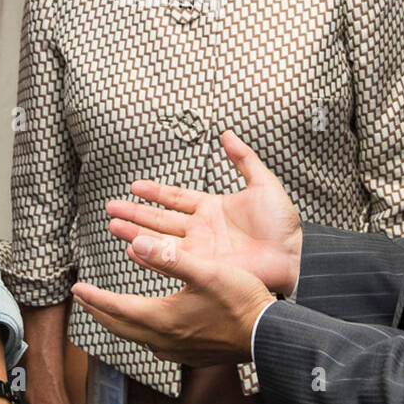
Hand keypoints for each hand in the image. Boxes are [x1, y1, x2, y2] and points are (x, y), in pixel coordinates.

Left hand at [72, 231, 275, 366]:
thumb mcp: (206, 271)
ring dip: (119, 324)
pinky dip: (143, 333)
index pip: (116, 308)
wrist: (267, 336)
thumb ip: (169, 257)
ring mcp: (179, 352)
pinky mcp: (193, 356)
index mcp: (162, 318)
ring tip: (111, 313)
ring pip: (137, 338)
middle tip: (85, 301)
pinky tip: (151, 330)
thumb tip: (135, 244)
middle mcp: (165, 340)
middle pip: (121, 327)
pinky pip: (157, 346)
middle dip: (100, 312)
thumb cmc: (240, 301)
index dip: (94, 297)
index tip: (76, 290)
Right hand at [104, 130, 302, 295]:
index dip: (154, 192)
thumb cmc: (283, 225)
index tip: (134, 186)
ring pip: (159, 239)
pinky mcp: (201, 268)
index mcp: (212, 208)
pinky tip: (134, 251)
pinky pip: (170, 261)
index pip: (175, 197)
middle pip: (159, 218)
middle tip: (111, 208)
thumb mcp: (263, 184)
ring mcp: (199, 250)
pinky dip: (151, 257)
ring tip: (113, 226)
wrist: (292, 256)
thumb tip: (228, 135)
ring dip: (135, 233)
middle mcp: (201, 229)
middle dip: (134, 212)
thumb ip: (244, 159)